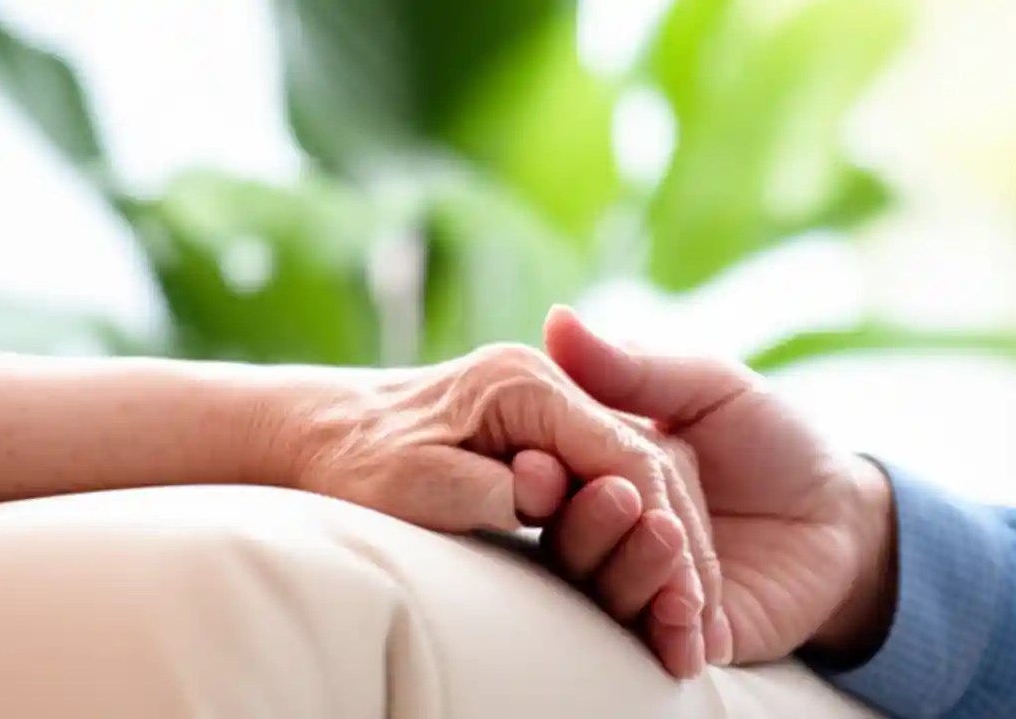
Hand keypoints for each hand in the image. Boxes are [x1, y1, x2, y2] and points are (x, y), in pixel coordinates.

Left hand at [254, 344, 726, 676]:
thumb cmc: (356, 461)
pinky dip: (636, 536)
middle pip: (644, 467)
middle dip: (678, 548)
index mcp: (524, 384)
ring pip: (636, 478)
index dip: (659, 528)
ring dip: (666, 549)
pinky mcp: (546, 435)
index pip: (624, 455)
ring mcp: (550, 408)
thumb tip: (547, 491)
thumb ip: (484, 486)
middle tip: (694, 631)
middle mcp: (547, 386)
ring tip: (686, 624)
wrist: (321, 431)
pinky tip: (653, 587)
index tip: (682, 602)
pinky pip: (608, 484)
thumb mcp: (410, 481)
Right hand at [545, 307, 897, 664]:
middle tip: (624, 502)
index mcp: (602, 466)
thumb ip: (633, 366)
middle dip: (588, 524)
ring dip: (632, 572)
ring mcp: (639, 583)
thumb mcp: (709, 386)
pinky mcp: (676, 634)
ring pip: (605, 591)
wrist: (843, 516)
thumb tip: (556, 319)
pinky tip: (691, 626)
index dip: (541, 475)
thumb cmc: (775, 436)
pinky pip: (654, 643)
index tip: (540, 470)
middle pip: (568, 537)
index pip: (550, 475)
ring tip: (673, 541)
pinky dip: (667, 636)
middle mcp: (609, 528)